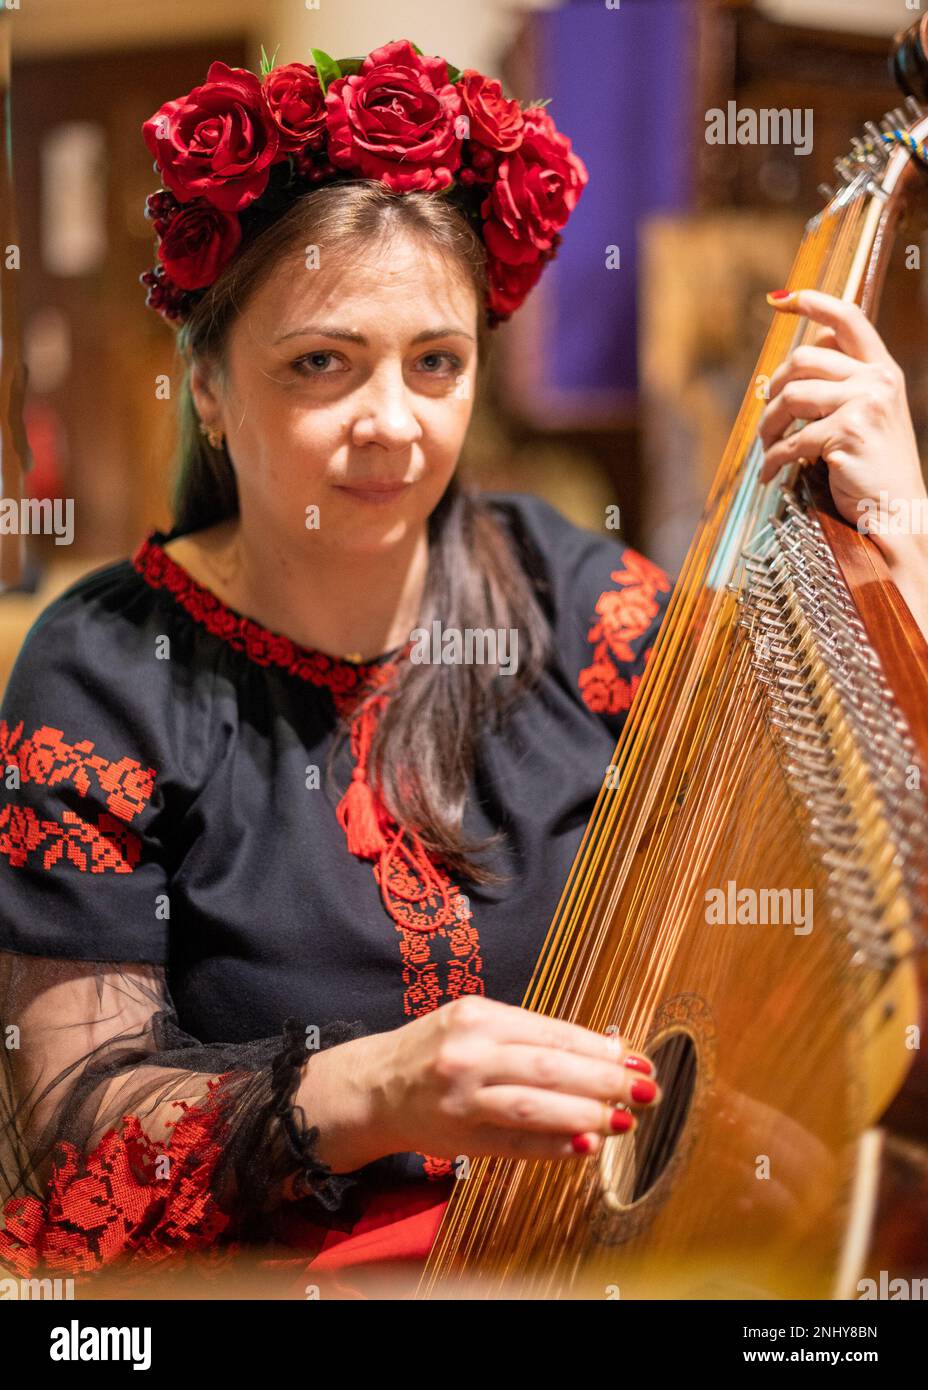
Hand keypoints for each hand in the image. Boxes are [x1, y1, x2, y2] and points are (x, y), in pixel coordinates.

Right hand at [298, 996, 659, 1173]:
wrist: (374, 1087)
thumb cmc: (436, 1052)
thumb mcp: (476, 1024)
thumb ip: (531, 1036)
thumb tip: (605, 1050)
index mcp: (478, 1015)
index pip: (552, 1031)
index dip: (599, 1047)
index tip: (636, 1058)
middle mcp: (468, 1051)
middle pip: (549, 1066)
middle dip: (604, 1079)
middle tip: (645, 1089)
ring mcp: (461, 1096)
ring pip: (534, 1105)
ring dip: (587, 1114)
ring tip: (625, 1119)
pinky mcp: (458, 1136)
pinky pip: (515, 1143)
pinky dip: (554, 1145)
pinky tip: (586, 1145)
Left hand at [759, 288, 927, 638]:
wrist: (897, 510)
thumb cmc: (875, 467)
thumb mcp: (868, 416)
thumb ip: (843, 385)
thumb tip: (797, 363)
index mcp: (882, 370)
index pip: (849, 318)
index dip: (813, 302)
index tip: (782, 299)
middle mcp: (876, 380)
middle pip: (804, 358)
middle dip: (774, 386)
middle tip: (767, 414)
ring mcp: (863, 405)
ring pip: (791, 397)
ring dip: (769, 426)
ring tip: (767, 446)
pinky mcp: (846, 434)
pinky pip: (792, 440)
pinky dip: (773, 460)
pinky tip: (770, 474)